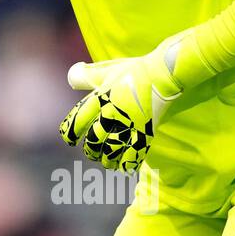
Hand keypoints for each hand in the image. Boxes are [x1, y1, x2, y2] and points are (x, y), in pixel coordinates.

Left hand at [59, 39, 183, 171]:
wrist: (164, 73)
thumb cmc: (135, 70)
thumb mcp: (106, 70)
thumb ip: (86, 76)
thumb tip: (70, 77)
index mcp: (100, 98)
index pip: (77, 120)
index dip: (70, 133)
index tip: (70, 140)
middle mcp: (112, 113)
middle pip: (93, 141)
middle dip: (90, 150)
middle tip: (91, 152)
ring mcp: (129, 124)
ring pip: (111, 151)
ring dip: (106, 160)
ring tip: (106, 161)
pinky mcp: (146, 133)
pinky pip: (133, 155)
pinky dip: (126, 164)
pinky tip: (124, 165)